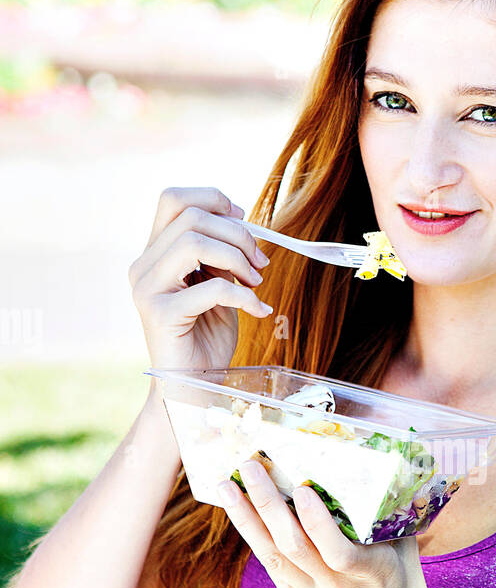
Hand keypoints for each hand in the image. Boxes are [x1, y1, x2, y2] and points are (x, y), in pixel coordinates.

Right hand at [129, 186, 272, 373]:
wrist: (194, 387)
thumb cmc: (206, 339)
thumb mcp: (217, 287)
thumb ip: (220, 257)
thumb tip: (242, 226)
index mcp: (154, 255)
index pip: (173, 200)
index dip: (212, 199)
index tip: (244, 218)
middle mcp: (143, 267)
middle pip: (191, 218)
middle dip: (237, 234)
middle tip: (260, 262)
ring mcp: (147, 289)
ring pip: (195, 243)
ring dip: (237, 259)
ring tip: (256, 284)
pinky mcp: (160, 314)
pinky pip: (211, 288)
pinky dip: (243, 296)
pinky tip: (258, 310)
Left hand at [217, 458, 439, 587]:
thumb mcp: (409, 562)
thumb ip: (393, 523)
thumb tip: (387, 475)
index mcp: (370, 574)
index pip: (337, 550)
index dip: (317, 522)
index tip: (303, 489)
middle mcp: (335, 587)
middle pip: (293, 545)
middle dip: (268, 504)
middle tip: (249, 467)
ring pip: (272, 555)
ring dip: (247, 519)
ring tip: (226, 487)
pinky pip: (272, 567)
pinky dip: (255, 538)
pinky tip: (239, 514)